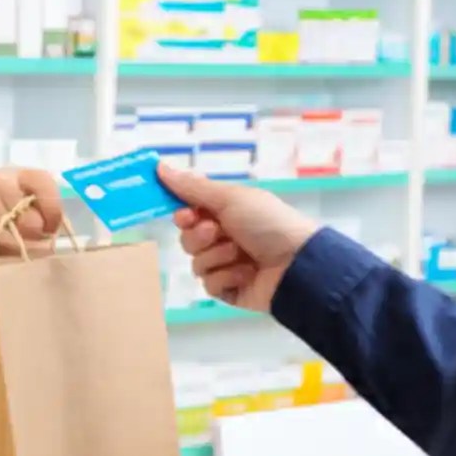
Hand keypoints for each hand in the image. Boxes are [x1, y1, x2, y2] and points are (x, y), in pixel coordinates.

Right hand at [0, 167, 64, 254]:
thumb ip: (24, 214)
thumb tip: (52, 237)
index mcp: (8, 175)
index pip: (45, 181)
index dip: (53, 208)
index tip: (50, 228)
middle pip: (34, 214)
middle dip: (34, 235)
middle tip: (24, 244)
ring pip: (20, 229)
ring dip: (19, 246)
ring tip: (5, 249)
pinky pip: (2, 239)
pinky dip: (7, 251)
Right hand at [158, 163, 320, 312]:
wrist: (296, 263)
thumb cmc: (267, 222)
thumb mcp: (230, 198)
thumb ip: (193, 187)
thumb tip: (159, 166)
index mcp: (225, 213)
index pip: (188, 213)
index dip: (183, 215)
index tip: (186, 215)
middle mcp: (224, 238)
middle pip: (187, 240)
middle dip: (200, 237)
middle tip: (216, 232)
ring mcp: (227, 266)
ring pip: (196, 263)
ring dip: (217, 257)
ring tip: (240, 254)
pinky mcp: (230, 290)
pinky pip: (209, 284)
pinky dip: (227, 277)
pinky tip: (247, 273)